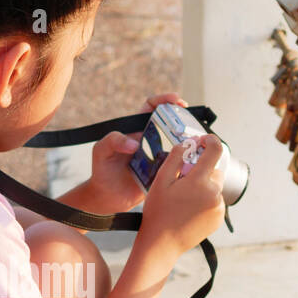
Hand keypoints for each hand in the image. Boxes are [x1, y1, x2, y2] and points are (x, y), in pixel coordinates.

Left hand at [83, 92, 188, 214]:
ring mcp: (158, 156)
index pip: (151, 108)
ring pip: (178, 144)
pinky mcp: (163, 172)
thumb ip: (113, 141)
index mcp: (136, 131)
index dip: (164, 100)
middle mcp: (150, 141)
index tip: (176, 100)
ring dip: (188, 141)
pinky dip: (186, 162)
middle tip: (190, 123)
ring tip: (195, 142)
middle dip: (184, 119)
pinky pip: (177, 165)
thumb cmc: (103, 170)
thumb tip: (134, 144)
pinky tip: (193, 163)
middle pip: (171, 124)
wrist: (108, 197)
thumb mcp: (101, 151)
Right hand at [139, 134, 226, 256]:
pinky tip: (189, 209)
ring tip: (184, 199)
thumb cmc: (158, 212)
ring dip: (203, 186)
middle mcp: (214, 193)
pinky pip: (215, 201)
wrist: (162, 244)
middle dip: (201, 169)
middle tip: (183, 179)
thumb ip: (176, 157)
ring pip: (215, 186)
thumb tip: (189, 142)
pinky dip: (205, 200)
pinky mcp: (219, 218)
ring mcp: (219, 207)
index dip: (210, 140)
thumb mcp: (160, 181)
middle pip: (215, 169)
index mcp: (200, 182)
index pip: (215, 150)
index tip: (202, 141)